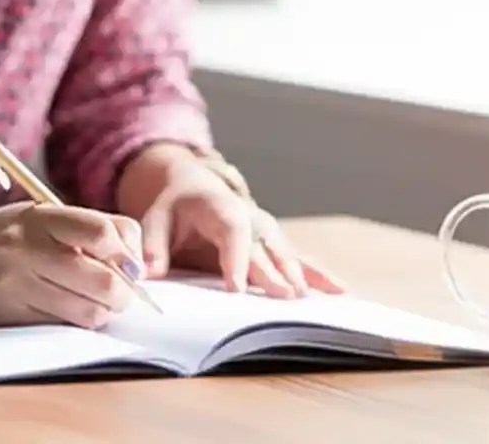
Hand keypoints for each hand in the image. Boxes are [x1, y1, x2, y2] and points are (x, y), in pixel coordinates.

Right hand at [0, 201, 145, 328]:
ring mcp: (17, 286)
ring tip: (95, 302)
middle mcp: (27, 251)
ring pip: (87, 311)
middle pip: (103, 280)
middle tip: (121, 292)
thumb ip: (89, 230)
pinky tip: (70, 309)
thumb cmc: (5, 234)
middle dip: (124, 292)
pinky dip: (77, 321)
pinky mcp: (10, 317)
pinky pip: (62, 325)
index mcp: (40, 218)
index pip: (101, 232)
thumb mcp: (42, 216)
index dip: (127, 252)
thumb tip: (136, 266)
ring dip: (103, 312)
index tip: (130, 263)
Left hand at [137, 157, 347, 297]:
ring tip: (306, 299)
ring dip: (298, 276)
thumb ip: (153, 245)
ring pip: (285, 255)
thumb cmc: (173, 207)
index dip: (235, 259)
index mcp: (221, 207)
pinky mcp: (274, 245)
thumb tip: (148, 272)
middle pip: (264, 249)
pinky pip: (300, 261)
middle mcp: (251, 218)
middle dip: (273, 274)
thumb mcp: (155, 218)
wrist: (194, 187)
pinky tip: (341, 292)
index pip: (231, 232)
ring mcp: (267, 231)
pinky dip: (319, 276)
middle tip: (285, 298)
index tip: (236, 287)